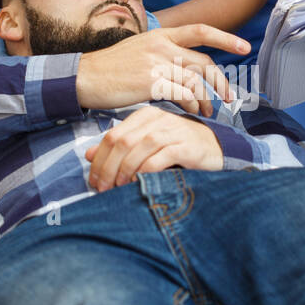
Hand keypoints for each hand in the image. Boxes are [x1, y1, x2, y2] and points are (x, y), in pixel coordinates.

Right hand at [75, 24, 249, 117]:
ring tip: (206, 111)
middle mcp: (161, 45)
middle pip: (204, 62)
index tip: (244, 47)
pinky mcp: (150, 83)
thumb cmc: (109, 68)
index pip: (200, 30)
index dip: (226, 38)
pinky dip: (191, 105)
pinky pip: (182, 95)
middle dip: (221, 82)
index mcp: (160, 34)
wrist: (84, 77)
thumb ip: (161, 53)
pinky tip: (190, 112)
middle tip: (228, 97)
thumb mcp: (138, 49)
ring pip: (194, 82)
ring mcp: (156, 63)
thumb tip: (181, 66)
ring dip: (205, 99)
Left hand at [84, 106, 222, 190]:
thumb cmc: (178, 146)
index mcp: (145, 116)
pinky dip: (144, 172)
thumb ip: (119, 148)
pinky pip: (159, 159)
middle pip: (122, 142)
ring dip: (124, 171)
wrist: (216, 147)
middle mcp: (158, 120)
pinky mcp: (186, 146)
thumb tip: (88, 155)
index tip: (93, 180)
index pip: (113, 136)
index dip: (99, 160)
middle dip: (108, 168)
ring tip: (117, 188)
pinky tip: (138, 183)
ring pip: (138, 149)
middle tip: (102, 188)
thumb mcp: (146, 145)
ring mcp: (173, 131)